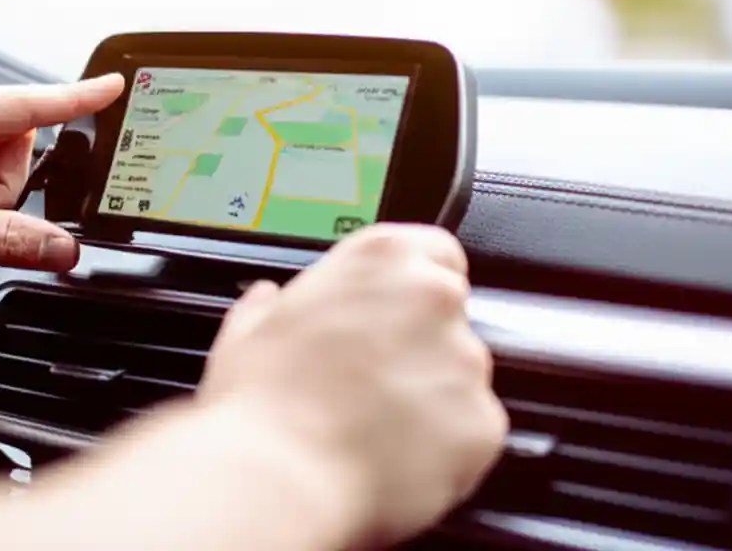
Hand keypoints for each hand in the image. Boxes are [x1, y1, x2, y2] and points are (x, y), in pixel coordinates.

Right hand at [200, 225, 506, 547]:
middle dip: (420, 347)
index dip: (414, 288)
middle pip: (449, 317)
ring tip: (375, 430)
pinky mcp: (484, 423)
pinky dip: (445, 448)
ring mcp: (466, 361)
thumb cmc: (259, 403)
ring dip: (431, 399)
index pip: (436, 252)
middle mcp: (434, 297)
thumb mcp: (248, 331)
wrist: (279, 479)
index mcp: (382, 258)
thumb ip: (272, 306)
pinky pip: (472, 433)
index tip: (395, 315)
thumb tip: (269, 302)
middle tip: (371, 382)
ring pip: (461, 378)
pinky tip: (395, 459)